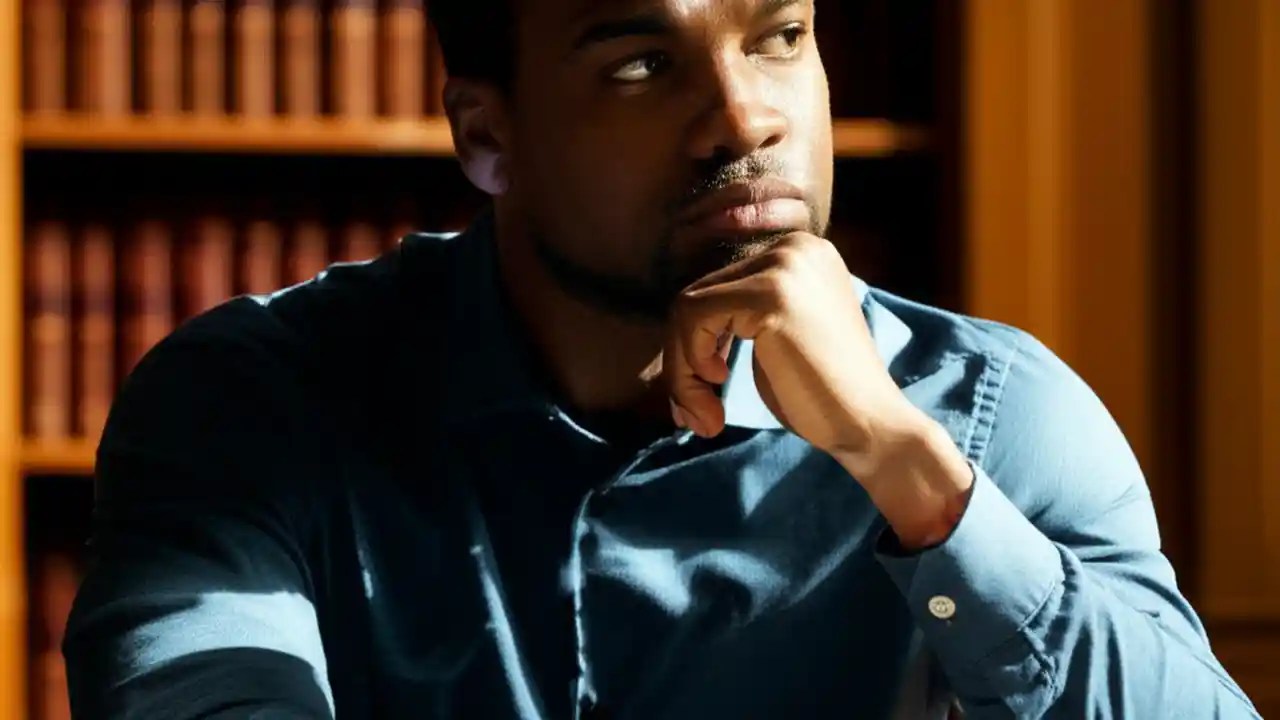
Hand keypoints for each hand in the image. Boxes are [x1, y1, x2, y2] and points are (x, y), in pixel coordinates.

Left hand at [664, 233, 973, 547]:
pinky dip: (688, 365)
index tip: (703, 394)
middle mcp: (794, 246)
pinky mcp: (771, 294)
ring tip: (703, 414)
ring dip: (682, 370)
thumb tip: (670, 327)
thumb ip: (734, 316)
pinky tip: (718, 389)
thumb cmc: (822, 393)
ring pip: (687, 307)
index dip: (695, 345)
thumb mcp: (774, 337)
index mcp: (799, 252)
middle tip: (694, 414)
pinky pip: (692, 318)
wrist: (870, 424)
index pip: (717, 288)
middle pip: (697, 294)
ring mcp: (784, 266)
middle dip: (683, 359)